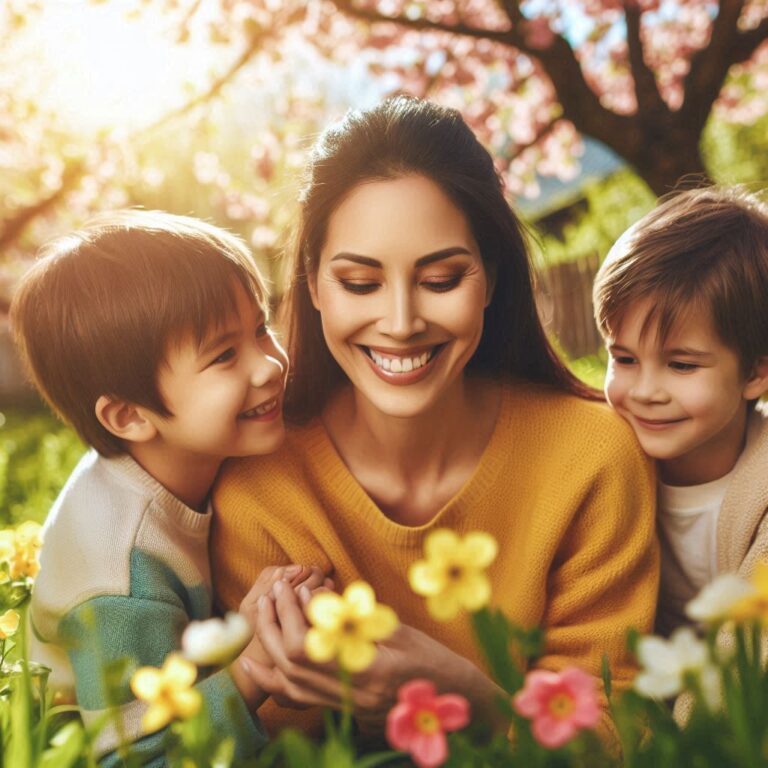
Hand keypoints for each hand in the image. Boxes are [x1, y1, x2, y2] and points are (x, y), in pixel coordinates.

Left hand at [240, 581, 505, 732]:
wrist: (460, 703)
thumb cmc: (436, 661)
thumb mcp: (403, 633)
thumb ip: (362, 622)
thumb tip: (321, 600)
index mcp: (368, 673)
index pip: (312, 647)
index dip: (294, 616)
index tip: (293, 588)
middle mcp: (352, 697)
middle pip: (293, 666)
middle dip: (274, 627)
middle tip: (271, 594)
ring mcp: (348, 709)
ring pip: (291, 686)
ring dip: (268, 651)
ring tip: (260, 617)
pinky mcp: (347, 712)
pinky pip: (301, 700)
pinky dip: (277, 681)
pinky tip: (261, 666)